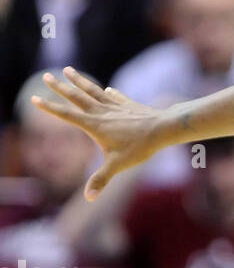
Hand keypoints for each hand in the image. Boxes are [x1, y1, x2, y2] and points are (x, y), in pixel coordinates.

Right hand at [30, 68, 167, 200]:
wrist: (164, 128)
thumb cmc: (140, 147)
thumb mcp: (117, 165)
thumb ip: (101, 180)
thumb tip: (89, 198)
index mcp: (95, 125)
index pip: (67, 115)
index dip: (50, 107)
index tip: (34, 98)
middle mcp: (103, 112)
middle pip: (77, 97)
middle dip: (60, 87)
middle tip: (46, 76)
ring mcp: (116, 107)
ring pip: (94, 91)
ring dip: (80, 81)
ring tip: (69, 69)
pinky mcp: (129, 106)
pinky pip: (116, 98)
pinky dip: (109, 94)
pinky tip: (107, 90)